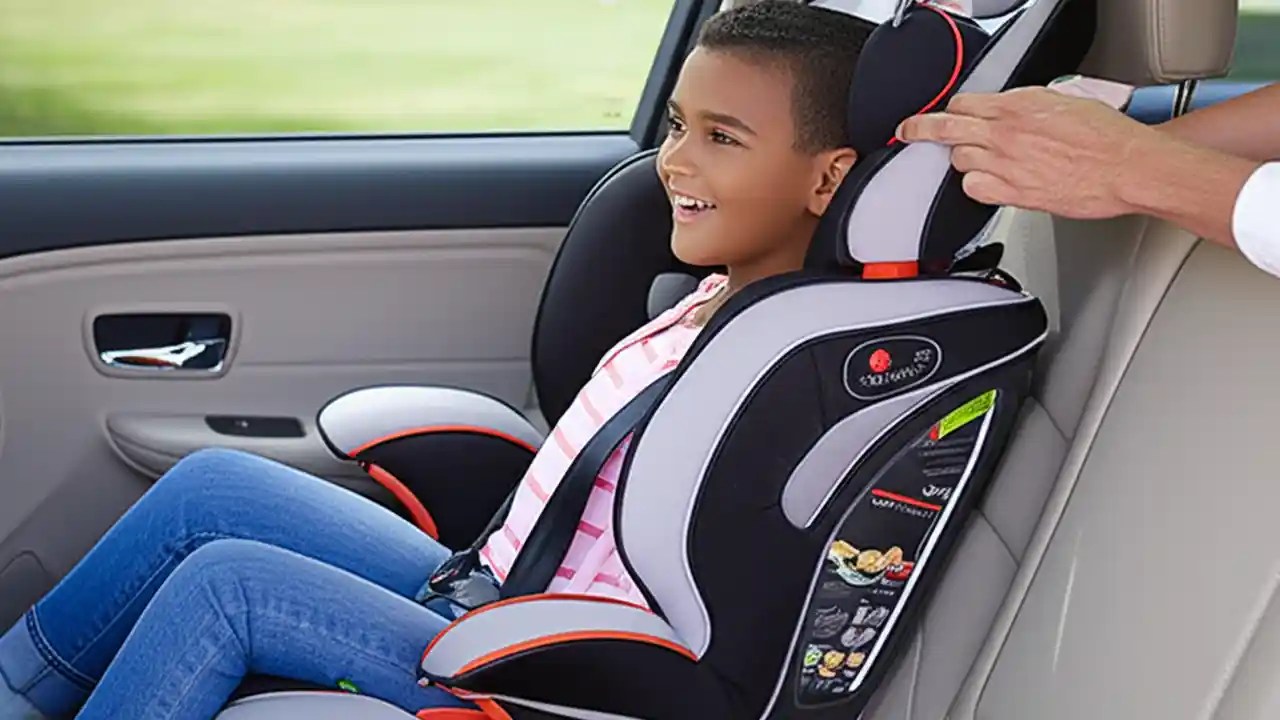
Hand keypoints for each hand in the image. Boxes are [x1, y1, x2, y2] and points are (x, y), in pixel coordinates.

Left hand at [896, 87, 1165, 218]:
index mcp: (1020, 104)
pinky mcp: (1014, 192)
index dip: (952, 110)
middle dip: (920, 129)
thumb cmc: (1109, 137)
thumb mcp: (1066, 101)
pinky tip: (986, 182)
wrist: (1129, 168)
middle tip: (907, 131)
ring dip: (962, 159)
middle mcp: (1007, 132)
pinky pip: (973, 188)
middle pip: (945, 128)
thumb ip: (1029, 106)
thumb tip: (1011, 110)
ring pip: (958, 160)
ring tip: (978, 161)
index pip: (964, 102)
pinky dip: (974, 186)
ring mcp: (1007, 163)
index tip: (943, 114)